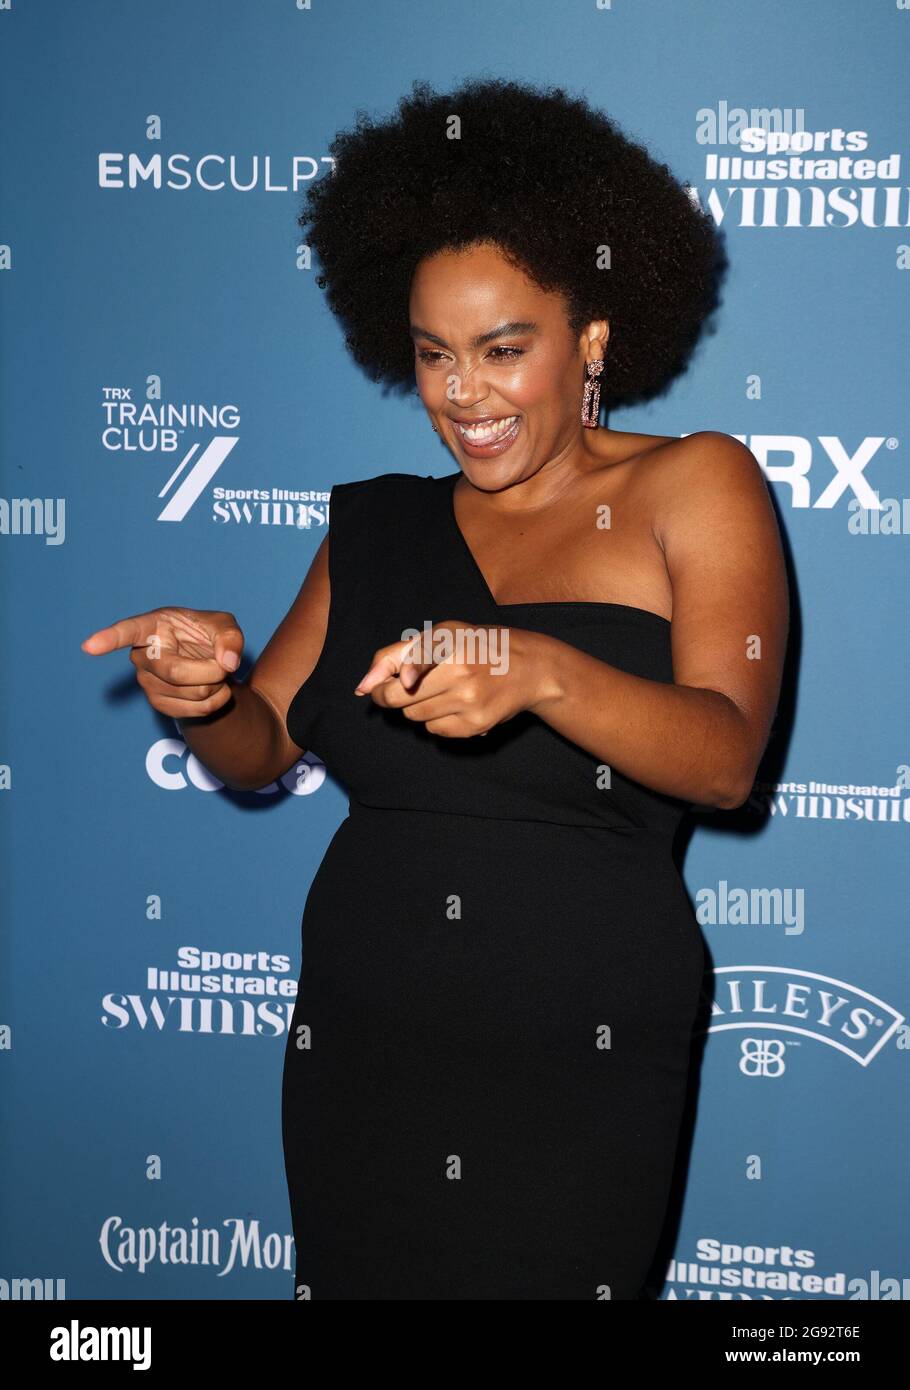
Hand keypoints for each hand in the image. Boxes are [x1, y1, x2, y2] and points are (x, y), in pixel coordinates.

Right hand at [81, 607, 244, 718]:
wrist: (210, 663)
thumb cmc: (209, 636)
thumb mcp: (224, 625)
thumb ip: (230, 637)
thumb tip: (227, 662)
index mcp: (150, 626)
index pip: (126, 632)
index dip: (107, 639)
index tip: (88, 647)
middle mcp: (141, 656)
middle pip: (176, 672)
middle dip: (212, 670)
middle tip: (223, 663)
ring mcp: (147, 682)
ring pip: (192, 693)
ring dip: (218, 685)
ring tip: (215, 673)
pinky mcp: (159, 704)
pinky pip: (197, 709)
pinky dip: (218, 701)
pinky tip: (216, 690)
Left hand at [353, 618, 552, 737]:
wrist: (530, 669)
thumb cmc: (479, 646)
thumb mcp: (443, 634)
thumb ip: (397, 654)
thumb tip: (361, 687)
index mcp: (452, 643)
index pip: (415, 659)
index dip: (394, 675)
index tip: (383, 686)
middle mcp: (461, 673)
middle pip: (399, 698)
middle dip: (389, 695)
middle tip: (399, 687)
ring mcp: (469, 703)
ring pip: (414, 716)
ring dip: (415, 706)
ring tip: (438, 690)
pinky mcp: (475, 726)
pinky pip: (434, 731)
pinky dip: (435, 720)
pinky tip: (453, 704)